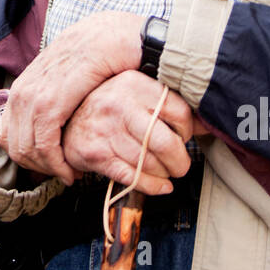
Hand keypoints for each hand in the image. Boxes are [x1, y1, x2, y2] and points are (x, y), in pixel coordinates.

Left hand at [0, 11, 143, 183]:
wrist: (112, 36)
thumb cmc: (96, 57)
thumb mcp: (64, 77)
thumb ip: (52, 97)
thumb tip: (50, 124)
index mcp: (22, 87)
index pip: (7, 135)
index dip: (27, 158)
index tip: (51, 165)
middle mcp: (21, 93)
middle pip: (14, 147)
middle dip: (38, 168)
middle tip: (63, 174)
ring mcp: (32, 98)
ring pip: (27, 150)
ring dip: (49, 169)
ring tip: (71, 174)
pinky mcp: (50, 103)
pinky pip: (44, 146)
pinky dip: (57, 165)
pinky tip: (73, 171)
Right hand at [62, 71, 194, 195]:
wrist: (64, 119)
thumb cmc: (107, 106)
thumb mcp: (135, 92)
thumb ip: (168, 104)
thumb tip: (205, 123)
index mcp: (135, 84)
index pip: (178, 112)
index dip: (187, 131)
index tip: (183, 137)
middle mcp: (120, 104)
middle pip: (166, 143)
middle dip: (180, 161)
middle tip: (180, 165)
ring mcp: (106, 130)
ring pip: (150, 163)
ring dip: (165, 174)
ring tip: (167, 173)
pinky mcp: (96, 154)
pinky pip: (132, 177)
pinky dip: (152, 186)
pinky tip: (160, 186)